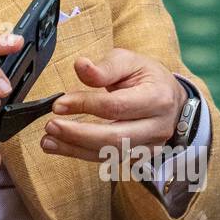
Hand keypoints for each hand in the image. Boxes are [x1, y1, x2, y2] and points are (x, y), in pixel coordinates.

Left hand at [40, 48, 186, 160]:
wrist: (172, 100)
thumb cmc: (148, 77)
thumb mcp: (130, 61)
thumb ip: (105, 67)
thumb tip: (81, 66)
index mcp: (157, 98)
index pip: (116, 106)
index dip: (85, 105)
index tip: (59, 104)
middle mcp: (157, 126)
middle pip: (114, 138)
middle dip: (78, 135)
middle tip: (50, 126)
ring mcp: (150, 146)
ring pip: (109, 153)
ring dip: (74, 149)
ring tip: (47, 141)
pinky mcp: (140, 156)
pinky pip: (108, 159)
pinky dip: (81, 154)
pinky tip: (61, 147)